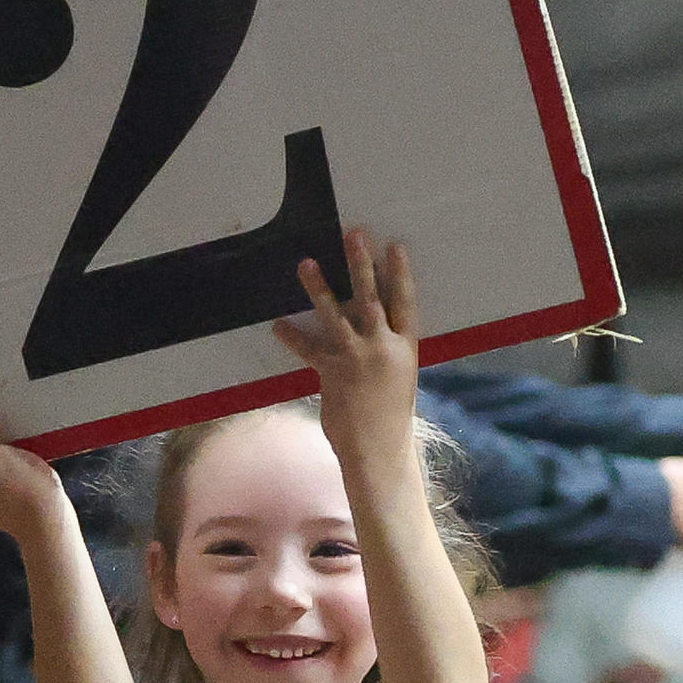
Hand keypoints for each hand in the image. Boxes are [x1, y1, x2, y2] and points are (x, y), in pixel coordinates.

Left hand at [272, 230, 420, 446]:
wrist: (378, 448)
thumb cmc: (391, 413)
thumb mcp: (399, 375)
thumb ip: (387, 347)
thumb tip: (372, 323)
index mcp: (405, 347)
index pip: (405, 303)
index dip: (401, 274)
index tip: (396, 246)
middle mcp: (383, 348)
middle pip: (371, 298)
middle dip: (361, 265)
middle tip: (353, 234)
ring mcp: (356, 359)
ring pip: (335, 316)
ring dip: (320, 287)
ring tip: (306, 263)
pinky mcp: (332, 373)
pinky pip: (308, 349)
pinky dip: (292, 337)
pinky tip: (276, 324)